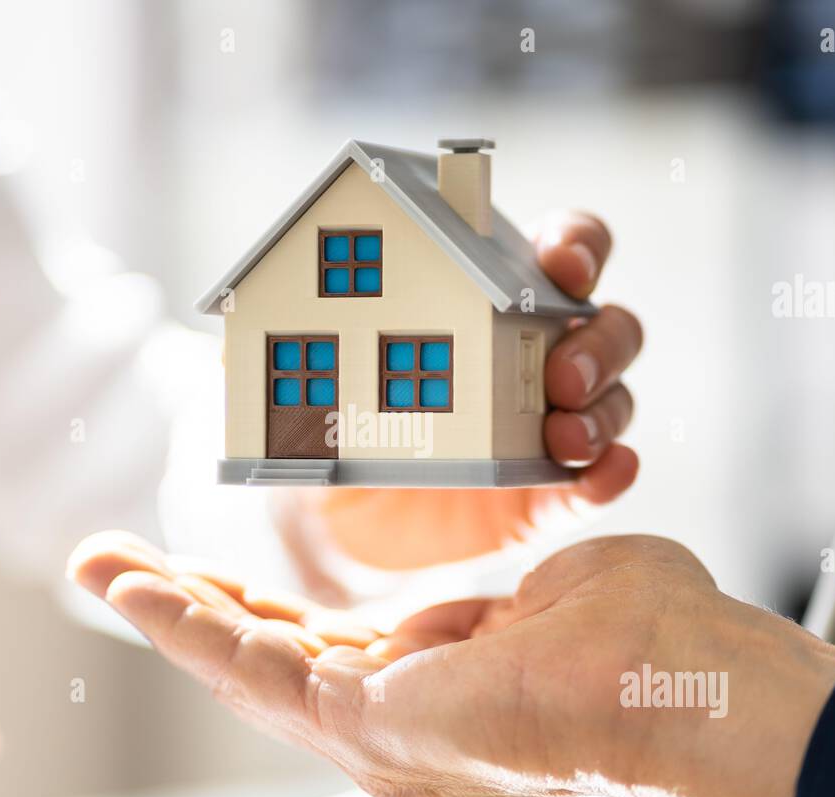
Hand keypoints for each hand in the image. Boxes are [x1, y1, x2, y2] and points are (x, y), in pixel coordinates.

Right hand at [70, 531, 834, 796]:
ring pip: (242, 671)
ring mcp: (377, 739)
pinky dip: (188, 627)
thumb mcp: (532, 607)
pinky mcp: (368, 726)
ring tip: (99, 569)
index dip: (254, 610)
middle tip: (110, 568)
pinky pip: (255, 670)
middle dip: (184, 613)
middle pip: (263, 666)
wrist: (688, 677)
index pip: (319, 653)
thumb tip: (443, 617)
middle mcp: (394, 734)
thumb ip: (473, 619)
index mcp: (434, 702)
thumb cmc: (643, 634)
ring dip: (165, 616)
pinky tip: (141, 590)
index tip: (201, 571)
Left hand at [298, 211, 642, 569]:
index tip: (559, 258)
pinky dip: (608, 473)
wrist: (325, 515)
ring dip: (604, 410)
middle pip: (605, 325)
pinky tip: (603, 474)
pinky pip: (594, 479)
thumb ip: (278, 343)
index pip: (556, 250)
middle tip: (560, 371)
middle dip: (598, 339)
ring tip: (565, 434)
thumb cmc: (320, 414)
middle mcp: (528, 353)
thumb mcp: (296, 367)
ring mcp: (542, 424)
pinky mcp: (543, 493)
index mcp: (483, 296)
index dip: (575, 244)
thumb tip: (223, 342)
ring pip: (611, 399)